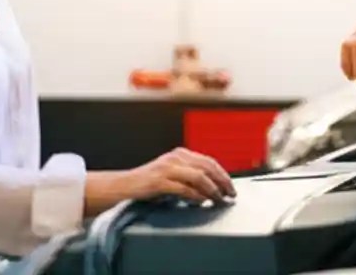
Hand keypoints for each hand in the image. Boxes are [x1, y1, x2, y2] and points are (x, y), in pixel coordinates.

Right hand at [85, 147, 235, 215]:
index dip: (223, 175)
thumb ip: (189, 175)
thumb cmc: (148, 183)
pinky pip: (184, 188)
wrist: (124, 186)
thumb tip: (213, 186)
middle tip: (230, 194)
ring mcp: (167, 168)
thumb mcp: (172, 173)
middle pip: (207, 167)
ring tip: (218, 200)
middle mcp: (175, 157)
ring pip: (198, 177)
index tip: (231, 187)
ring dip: (212, 190)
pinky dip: (195, 196)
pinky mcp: (159, 181)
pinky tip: (201, 202)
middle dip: (222, 182)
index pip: (209, 161)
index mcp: (181, 154)